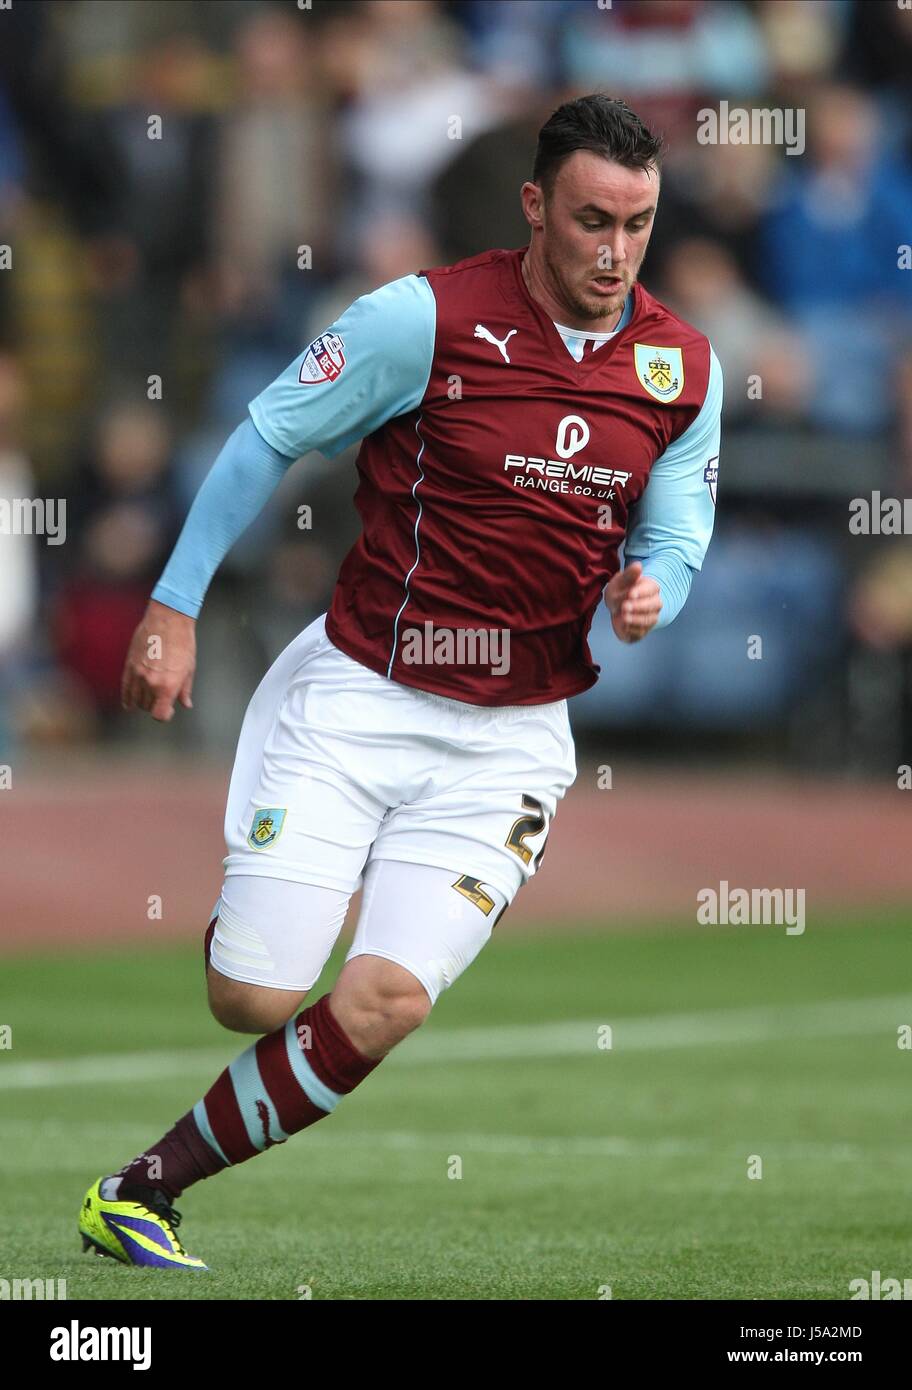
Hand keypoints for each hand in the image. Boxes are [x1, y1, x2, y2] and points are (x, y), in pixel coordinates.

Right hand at [121, 599, 196, 721]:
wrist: (168, 620)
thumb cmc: (183, 642)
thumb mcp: (189, 668)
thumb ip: (185, 690)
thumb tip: (185, 704)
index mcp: (168, 686)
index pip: (159, 715)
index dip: (164, 716)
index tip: (168, 711)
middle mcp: (151, 683)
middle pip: (148, 707)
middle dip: (155, 706)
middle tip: (162, 700)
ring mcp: (138, 675)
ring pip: (135, 699)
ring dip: (142, 702)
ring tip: (148, 698)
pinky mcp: (129, 665)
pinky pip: (125, 688)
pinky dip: (127, 698)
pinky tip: (129, 703)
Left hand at [604, 562, 661, 642]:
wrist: (617, 607)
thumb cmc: (620, 591)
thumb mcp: (621, 581)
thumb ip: (629, 575)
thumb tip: (638, 566)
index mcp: (651, 587)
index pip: (652, 589)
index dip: (642, 592)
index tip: (630, 593)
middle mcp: (655, 603)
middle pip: (655, 605)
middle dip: (639, 606)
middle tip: (625, 606)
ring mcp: (651, 617)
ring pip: (650, 619)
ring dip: (636, 619)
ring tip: (624, 617)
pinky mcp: (643, 630)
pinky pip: (641, 632)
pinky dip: (633, 630)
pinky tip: (624, 625)